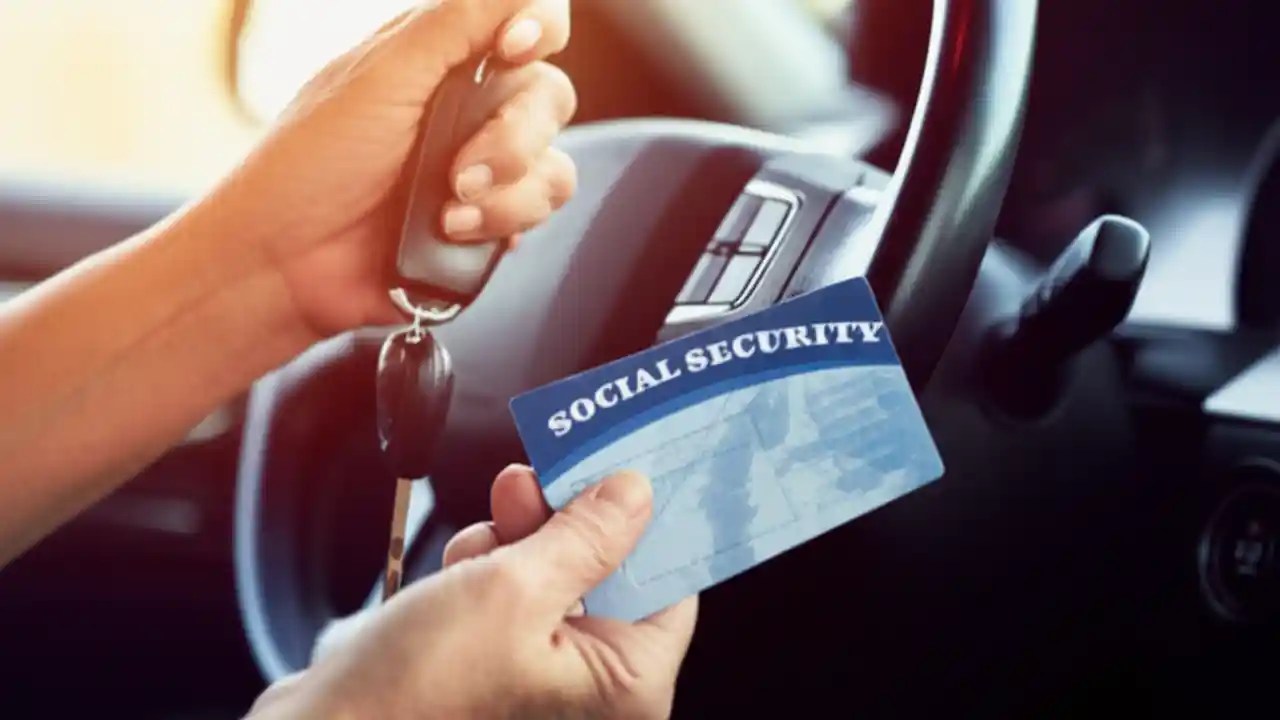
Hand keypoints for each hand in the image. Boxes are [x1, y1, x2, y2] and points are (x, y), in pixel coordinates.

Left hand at [197, 0, 576, 336]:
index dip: (539, 26)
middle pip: (550, 97)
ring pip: (553, 164)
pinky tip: (451, 234)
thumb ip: (458, 20)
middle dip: (513, 138)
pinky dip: (501, 225)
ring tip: (448, 215)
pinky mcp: (489, 226)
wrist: (286, 264)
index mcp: (442, 59)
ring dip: (506, 193)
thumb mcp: (384, 72)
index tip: (511, 50)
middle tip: (457, 170)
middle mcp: (469, 108)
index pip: (528, 20)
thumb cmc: (313, 162)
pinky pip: (538, 215)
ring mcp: (483, 170)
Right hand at [247, 469, 697, 718]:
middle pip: (610, 572)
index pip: (668, 584)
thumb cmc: (417, 691)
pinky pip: (516, 592)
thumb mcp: (515, 589)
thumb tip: (636, 494)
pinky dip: (491, 567)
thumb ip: (586, 535)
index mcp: (623, 685)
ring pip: (557, 573)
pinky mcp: (498, 660)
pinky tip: (462, 566)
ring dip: (520, 539)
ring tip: (487, 531)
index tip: (629, 465)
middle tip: (543, 473)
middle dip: (568, 520)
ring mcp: (542, 675)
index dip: (646, 520)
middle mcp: (591, 688)